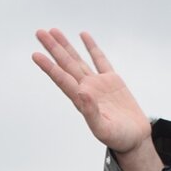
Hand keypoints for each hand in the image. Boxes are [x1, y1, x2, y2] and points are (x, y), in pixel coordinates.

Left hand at [32, 29, 160, 170]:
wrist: (134, 139)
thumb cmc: (118, 138)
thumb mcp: (104, 129)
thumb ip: (91, 112)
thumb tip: (81, 93)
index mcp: (81, 101)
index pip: (62, 79)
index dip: (49, 67)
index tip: (36, 55)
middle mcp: (86, 89)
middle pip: (66, 64)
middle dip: (53, 48)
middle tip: (39, 33)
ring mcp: (98, 84)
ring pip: (78, 60)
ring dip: (66, 46)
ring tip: (53, 31)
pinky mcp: (112, 81)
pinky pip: (100, 60)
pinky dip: (92, 48)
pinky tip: (83, 36)